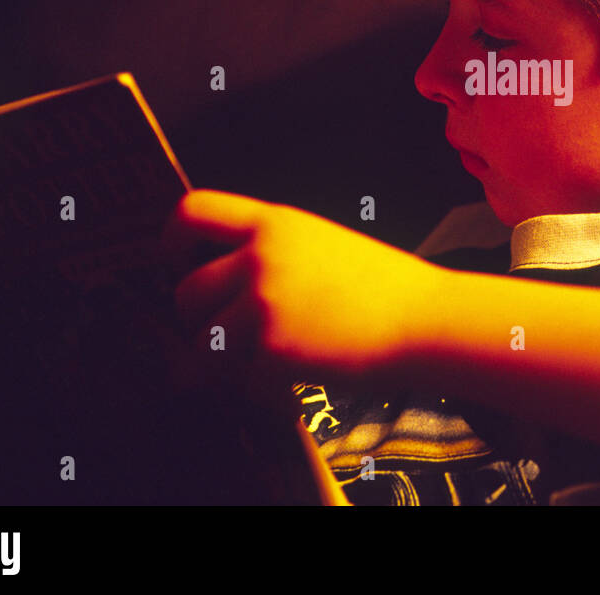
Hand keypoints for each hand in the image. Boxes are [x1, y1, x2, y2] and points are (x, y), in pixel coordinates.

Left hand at [160, 189, 435, 392]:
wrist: (428, 321)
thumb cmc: (384, 288)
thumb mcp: (323, 244)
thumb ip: (271, 250)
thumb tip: (218, 278)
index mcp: (275, 223)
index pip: (191, 212)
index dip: (171, 242)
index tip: (180, 266)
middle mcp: (262, 258)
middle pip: (185, 292)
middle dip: (197, 321)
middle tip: (226, 332)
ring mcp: (264, 305)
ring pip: (201, 342)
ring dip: (220, 360)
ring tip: (259, 362)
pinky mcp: (272, 352)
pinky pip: (236, 379)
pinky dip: (258, 389)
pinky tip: (291, 382)